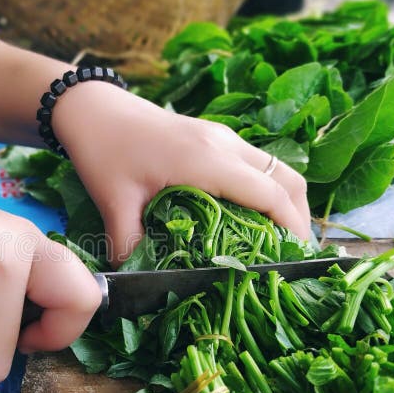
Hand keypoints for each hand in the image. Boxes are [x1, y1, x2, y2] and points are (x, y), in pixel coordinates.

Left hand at [52, 83, 311, 264]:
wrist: (93, 108)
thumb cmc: (103, 149)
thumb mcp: (113, 201)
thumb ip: (129, 244)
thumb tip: (134, 284)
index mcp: (207, 160)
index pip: (270, 194)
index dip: (292, 227)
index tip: (298, 261)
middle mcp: (225, 144)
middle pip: (287, 178)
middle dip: (300, 218)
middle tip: (293, 256)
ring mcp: (223, 136)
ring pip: (277, 168)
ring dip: (287, 202)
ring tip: (279, 240)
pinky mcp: (215, 135)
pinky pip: (257, 163)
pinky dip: (268, 189)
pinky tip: (252, 215)